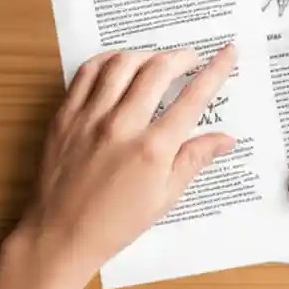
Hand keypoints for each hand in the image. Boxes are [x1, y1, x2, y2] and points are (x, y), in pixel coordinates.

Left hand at [0, 46, 237, 288]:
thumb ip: (194, 159)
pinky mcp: (65, 116)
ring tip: (156, 61)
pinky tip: (119, 63)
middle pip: (158, 70)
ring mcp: (89, 117)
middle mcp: (121, 125)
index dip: (216, 70)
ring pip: (122, 63)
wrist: (60, 236)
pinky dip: (108, 59)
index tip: (228, 52)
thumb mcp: (164, 197)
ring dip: (146, 54)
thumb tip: (226, 138)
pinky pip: (87, 72)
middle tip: (191, 58)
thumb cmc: (116, 224)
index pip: (193, 98)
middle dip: (181, 57)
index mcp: (152, 149)